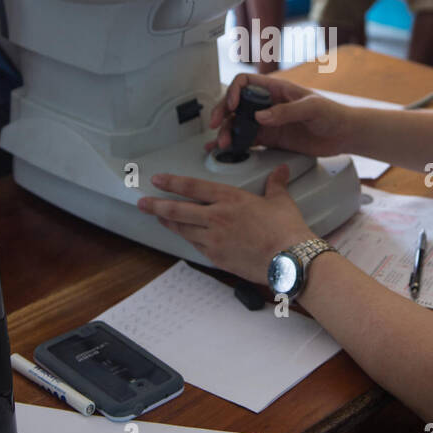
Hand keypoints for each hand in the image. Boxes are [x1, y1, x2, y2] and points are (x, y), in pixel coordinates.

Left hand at [137, 166, 316, 281]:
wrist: (289, 261)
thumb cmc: (286, 231)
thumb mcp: (281, 201)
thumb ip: (275, 183)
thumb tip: (280, 170)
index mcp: (230, 199)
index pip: (193, 187)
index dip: (172, 182)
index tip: (158, 179)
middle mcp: (217, 217)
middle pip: (178, 210)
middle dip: (156, 205)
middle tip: (142, 202)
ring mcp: (214, 239)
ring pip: (183, 229)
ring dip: (168, 222)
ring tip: (157, 217)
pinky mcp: (217, 257)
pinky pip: (195, 246)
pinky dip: (187, 239)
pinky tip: (183, 236)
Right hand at [208, 73, 353, 157]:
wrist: (345, 135)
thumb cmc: (334, 113)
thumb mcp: (312, 107)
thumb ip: (286, 111)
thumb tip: (261, 116)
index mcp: (276, 89)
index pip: (245, 83)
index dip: (233, 91)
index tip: (231, 106)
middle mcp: (268, 104)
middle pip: (235, 104)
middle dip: (222, 113)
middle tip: (215, 125)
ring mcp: (268, 122)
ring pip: (238, 124)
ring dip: (226, 132)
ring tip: (222, 144)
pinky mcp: (271, 139)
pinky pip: (247, 140)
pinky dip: (235, 145)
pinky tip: (225, 150)